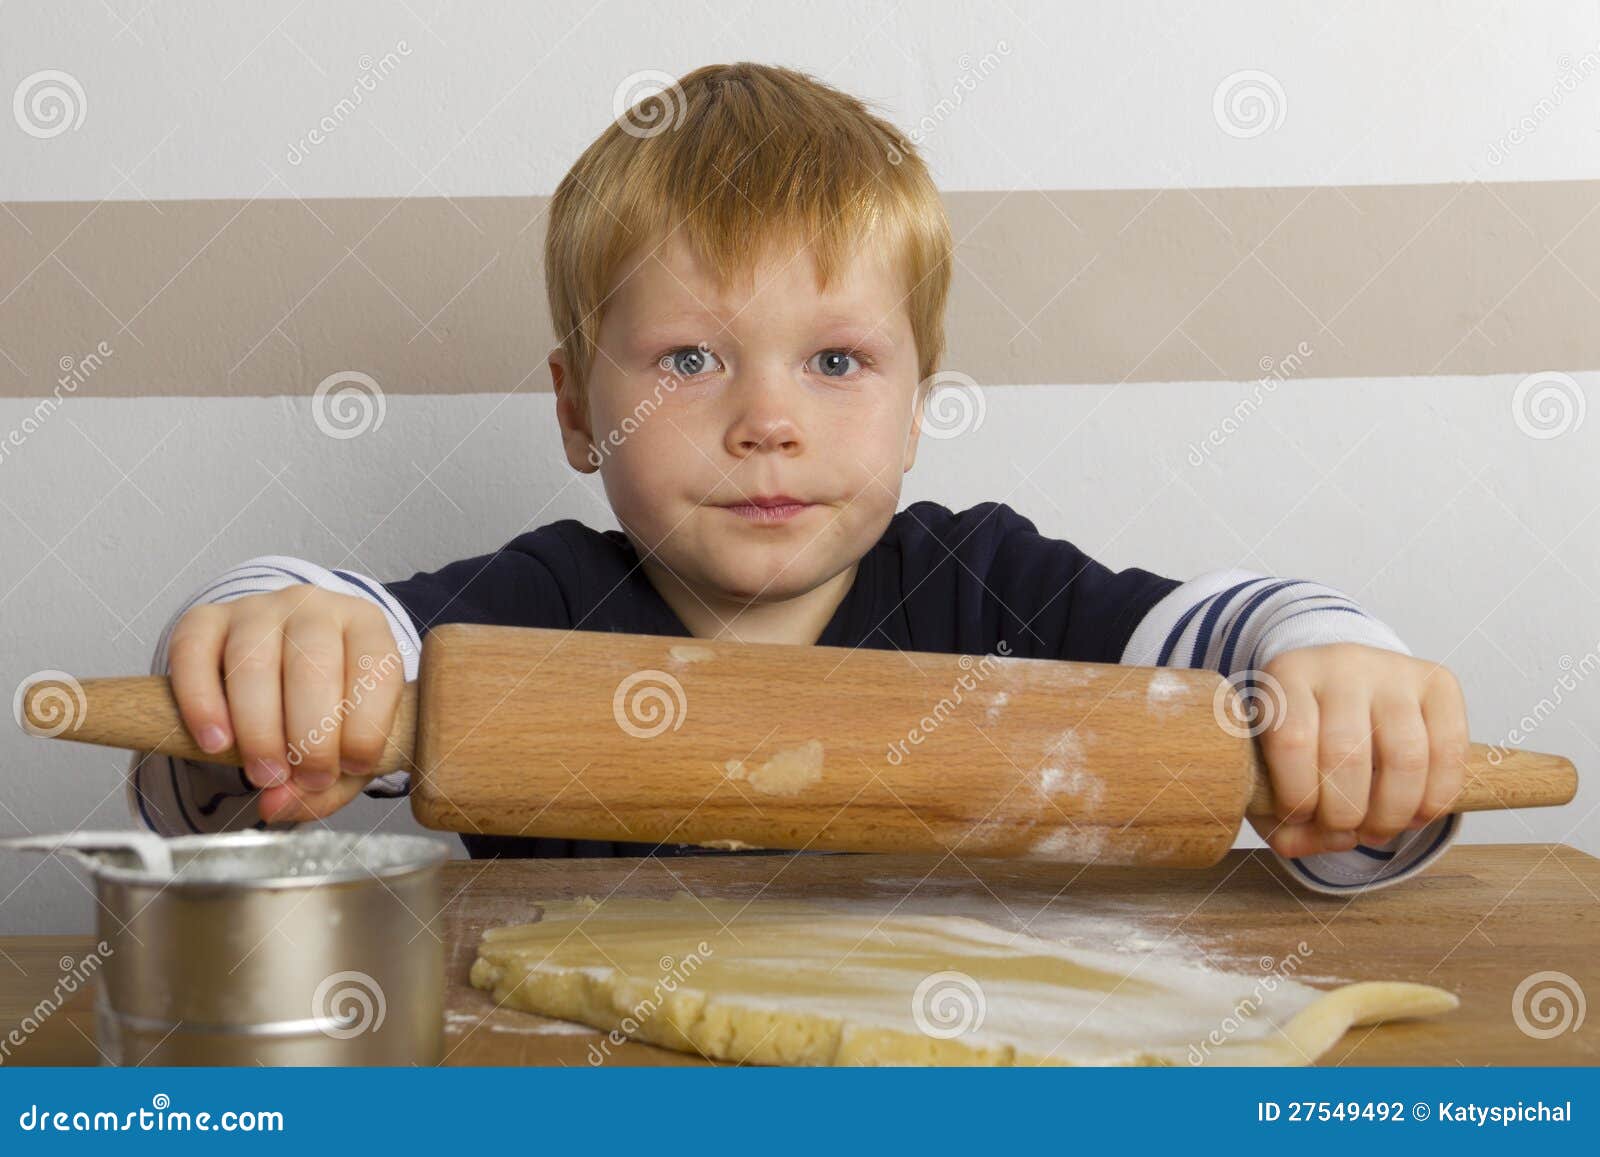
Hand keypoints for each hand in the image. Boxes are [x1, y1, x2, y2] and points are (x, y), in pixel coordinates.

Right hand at [165, 586, 404, 822]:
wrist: (275, 660)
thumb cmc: (323, 706)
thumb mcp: (345, 742)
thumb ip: (327, 784)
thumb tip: (277, 806)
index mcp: (366, 627)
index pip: (376, 670)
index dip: (365, 728)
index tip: (348, 769)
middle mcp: (314, 608)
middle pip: (313, 667)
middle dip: (309, 736)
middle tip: (299, 779)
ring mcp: (257, 609)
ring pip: (253, 663)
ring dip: (258, 729)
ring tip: (263, 774)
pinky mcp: (205, 619)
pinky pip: (195, 656)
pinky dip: (202, 704)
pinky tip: (214, 743)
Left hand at [1245, 643, 1468, 857]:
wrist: (1342, 679)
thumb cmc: (1304, 729)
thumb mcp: (1271, 763)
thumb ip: (1281, 816)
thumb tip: (1319, 843)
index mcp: (1287, 675)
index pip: (1292, 741)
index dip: (1298, 795)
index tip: (1300, 818)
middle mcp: (1341, 663)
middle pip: (1348, 753)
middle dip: (1345, 814)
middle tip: (1343, 832)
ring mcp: (1394, 669)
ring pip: (1405, 758)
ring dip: (1391, 814)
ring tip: (1376, 831)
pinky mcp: (1439, 682)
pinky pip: (1449, 752)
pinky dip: (1435, 800)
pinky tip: (1414, 816)